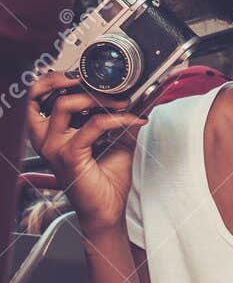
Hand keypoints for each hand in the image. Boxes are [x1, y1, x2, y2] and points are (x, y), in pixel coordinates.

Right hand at [24, 70, 145, 234]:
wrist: (107, 210)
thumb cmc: (106, 179)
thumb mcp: (117, 141)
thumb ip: (123, 119)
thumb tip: (142, 98)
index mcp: (51, 132)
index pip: (39, 95)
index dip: (58, 78)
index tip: (87, 73)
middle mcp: (46, 138)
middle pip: (41, 94)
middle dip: (68, 79)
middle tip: (98, 79)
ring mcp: (54, 147)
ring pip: (64, 105)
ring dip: (97, 97)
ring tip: (122, 101)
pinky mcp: (69, 156)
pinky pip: (92, 126)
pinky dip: (116, 119)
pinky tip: (133, 120)